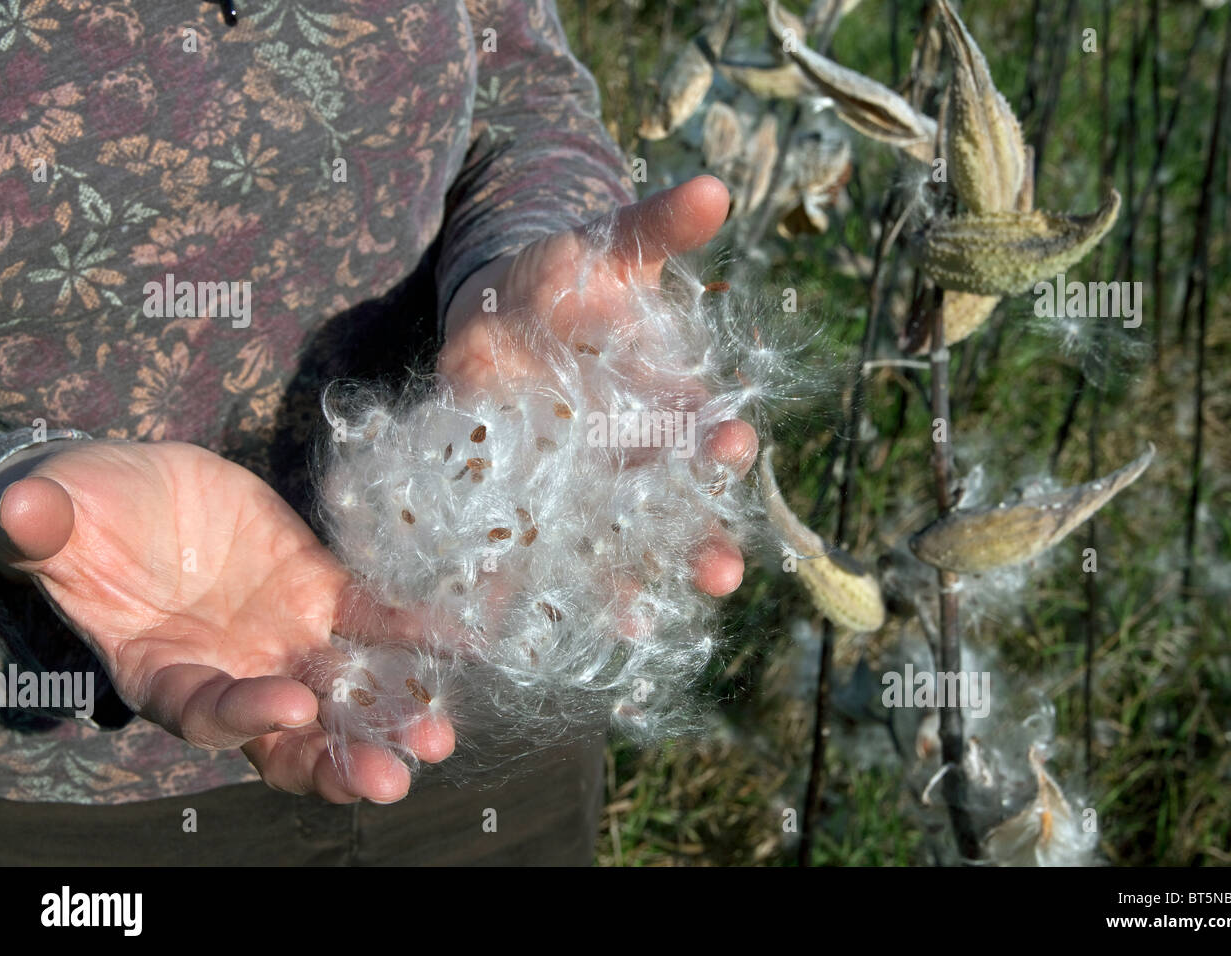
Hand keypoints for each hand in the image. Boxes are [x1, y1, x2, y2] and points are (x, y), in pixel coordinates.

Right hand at [0, 440, 452, 803]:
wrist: (133, 488)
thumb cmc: (82, 513)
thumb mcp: (56, 516)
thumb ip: (44, 530)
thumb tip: (24, 514)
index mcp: (163, 671)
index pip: (206, 713)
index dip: (245, 718)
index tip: (291, 707)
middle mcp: (232, 669)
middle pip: (289, 737)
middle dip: (338, 761)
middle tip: (391, 779)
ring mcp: (281, 634)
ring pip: (343, 692)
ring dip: (391, 715)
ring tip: (437, 737)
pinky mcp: (318, 588)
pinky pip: (372, 617)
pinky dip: (413, 632)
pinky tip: (458, 641)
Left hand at [440, 175, 757, 596]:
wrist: (496, 312)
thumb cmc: (564, 280)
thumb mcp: (608, 248)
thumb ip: (657, 227)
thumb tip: (713, 189)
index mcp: (665, 402)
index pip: (705, 429)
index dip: (720, 441)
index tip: (734, 445)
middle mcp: (632, 457)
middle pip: (672, 508)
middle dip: (698, 540)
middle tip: (722, 572)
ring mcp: (582, 489)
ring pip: (615, 546)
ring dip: (631, 583)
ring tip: (639, 621)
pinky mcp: (525, 504)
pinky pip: (538, 555)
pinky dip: (540, 590)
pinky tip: (532, 628)